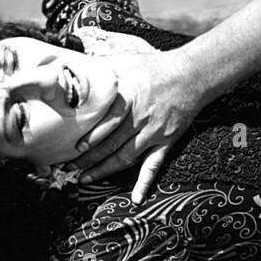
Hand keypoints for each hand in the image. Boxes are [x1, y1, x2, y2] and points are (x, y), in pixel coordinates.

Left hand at [68, 51, 206, 203]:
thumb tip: (75, 72)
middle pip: (111, 143)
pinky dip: (145, 183)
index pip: (106, 121)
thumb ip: (102, 68)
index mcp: (129, 97)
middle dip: (87, 159)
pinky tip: (136, 198)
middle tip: (68, 168)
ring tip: (84, 179)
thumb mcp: (127, 62)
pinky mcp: (166, 141)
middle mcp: (140, 117)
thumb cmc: (157, 67)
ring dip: (104, 170)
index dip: (90, 137)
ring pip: (125, 157)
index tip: (72, 148)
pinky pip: (154, 165)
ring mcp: (154, 132)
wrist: (192, 74)